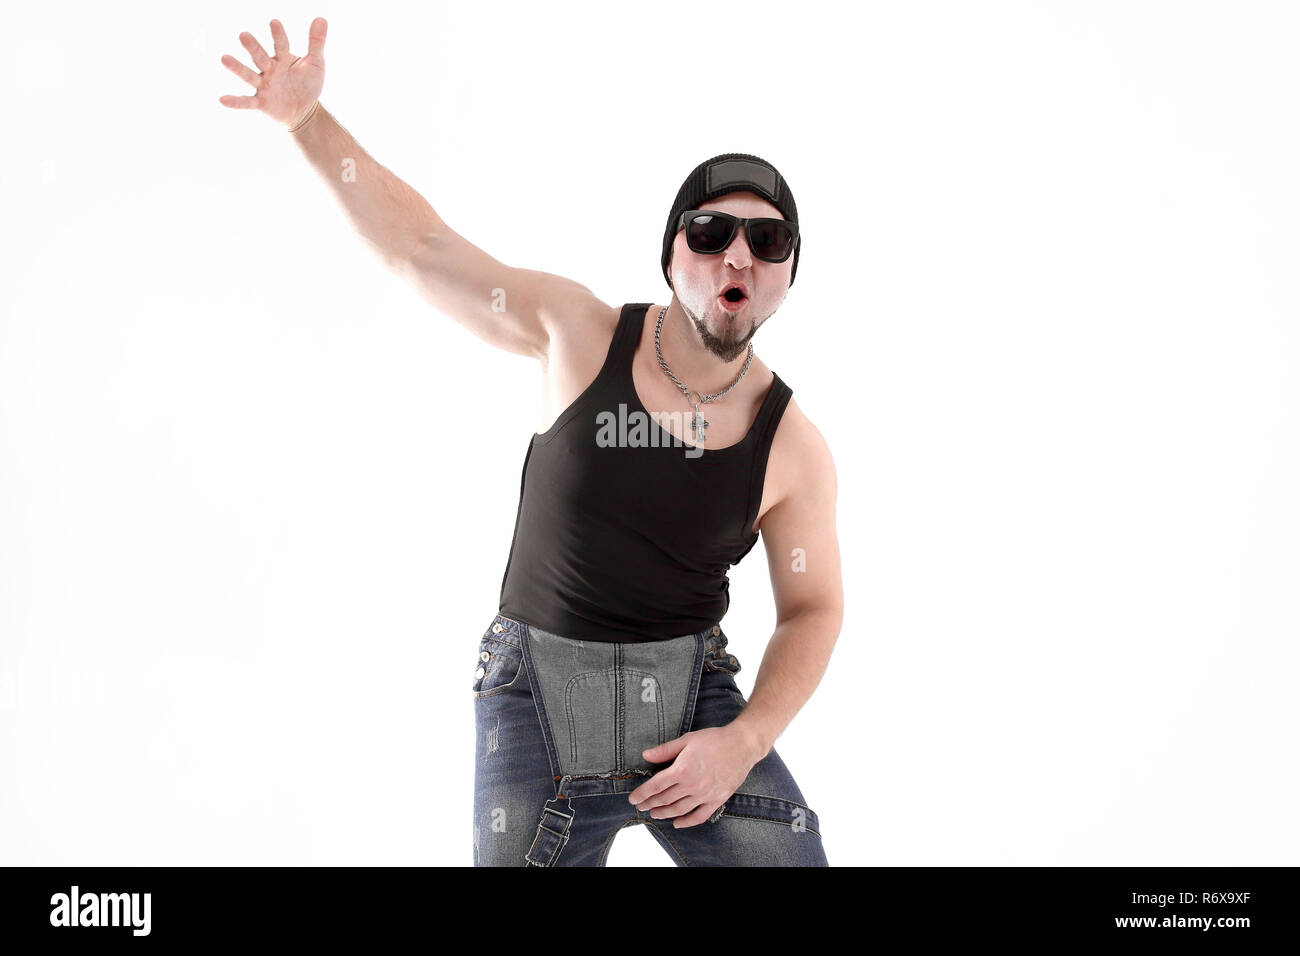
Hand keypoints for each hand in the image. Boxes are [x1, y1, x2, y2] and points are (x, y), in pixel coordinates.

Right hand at [219, 18, 327, 127]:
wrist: (305, 111)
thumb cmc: (307, 84)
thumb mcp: (316, 64)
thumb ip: (316, 43)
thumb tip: (321, 18)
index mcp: (282, 59)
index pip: (280, 45)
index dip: (278, 35)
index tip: (275, 22)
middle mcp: (269, 69)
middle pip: (259, 56)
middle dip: (252, 47)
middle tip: (244, 35)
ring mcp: (263, 85)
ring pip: (249, 75)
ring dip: (238, 68)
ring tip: (224, 58)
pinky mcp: (261, 102)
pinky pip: (247, 102)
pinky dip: (236, 101)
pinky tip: (223, 99)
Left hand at [627, 725, 760, 827]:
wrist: (742, 744)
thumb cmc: (714, 739)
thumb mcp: (686, 740)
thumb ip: (665, 750)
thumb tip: (646, 755)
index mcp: (682, 769)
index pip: (655, 786)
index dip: (642, 794)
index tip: (633, 799)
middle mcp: (692, 785)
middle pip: (665, 799)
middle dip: (650, 804)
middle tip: (642, 806)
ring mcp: (705, 794)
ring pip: (679, 810)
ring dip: (665, 814)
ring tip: (655, 814)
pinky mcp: (717, 799)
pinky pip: (699, 816)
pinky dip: (687, 822)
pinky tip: (678, 823)